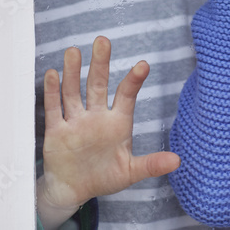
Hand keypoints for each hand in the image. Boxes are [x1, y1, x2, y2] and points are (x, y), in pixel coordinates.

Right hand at [37, 36, 180, 229]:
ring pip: (73, 92)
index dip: (134, 81)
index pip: (126, 96)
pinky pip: (54, 109)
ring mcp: (76, 122)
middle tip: (103, 41)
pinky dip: (52, 92)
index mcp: (118, 122)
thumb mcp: (131, 172)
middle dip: (100, 64)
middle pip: (97, 85)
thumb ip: (151, 165)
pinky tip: (52, 74)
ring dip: (72, 72)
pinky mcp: (56, 131)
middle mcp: (96, 116)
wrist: (74, 190)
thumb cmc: (105, 176)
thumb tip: (178, 161)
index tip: (143, 65)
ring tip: (73, 51)